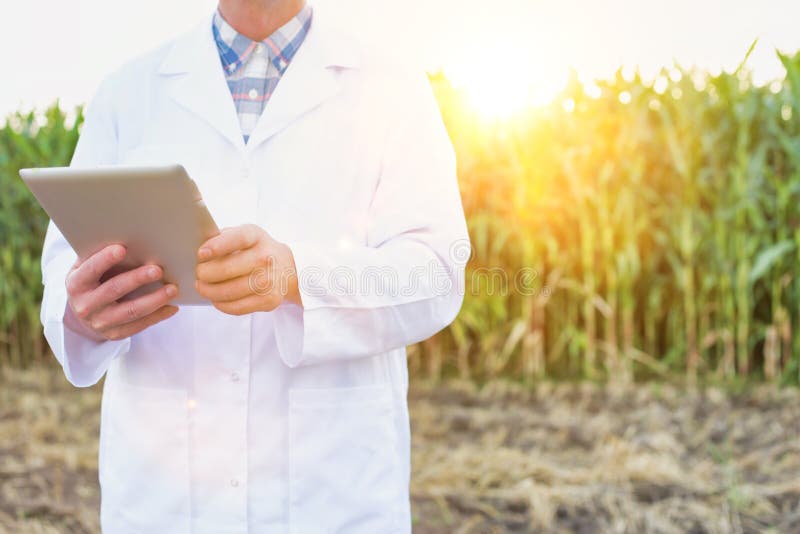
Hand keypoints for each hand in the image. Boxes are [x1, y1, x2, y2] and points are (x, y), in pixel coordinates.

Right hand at [64, 244, 178, 341]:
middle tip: (158, 269)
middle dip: (137, 279)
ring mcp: (100, 322)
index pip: (90, 270)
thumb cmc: (92, 281)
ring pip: (131, 311)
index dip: (105, 259)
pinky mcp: (115, 334)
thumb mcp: (87, 269)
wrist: (83, 314)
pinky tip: (173, 306)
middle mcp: (85, 305)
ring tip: (173, 289)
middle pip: (114, 290)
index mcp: (76, 284)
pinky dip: (158, 315)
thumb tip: (129, 239)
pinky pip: (140, 325)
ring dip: (155, 299)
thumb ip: (100, 257)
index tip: (122, 248)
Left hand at [195, 224, 298, 314]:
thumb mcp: (244, 235)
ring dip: (210, 291)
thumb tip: (197, 251)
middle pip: (228, 269)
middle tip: (198, 274)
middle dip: (205, 274)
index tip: (200, 254)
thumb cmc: (256, 249)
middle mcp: (266, 257)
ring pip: (230, 291)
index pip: (238, 239)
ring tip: (202, 287)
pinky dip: (222, 304)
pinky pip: (237, 307)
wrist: (287, 267)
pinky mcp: (269, 300)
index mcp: (256, 236)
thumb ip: (222, 238)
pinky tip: (216, 299)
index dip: (218, 246)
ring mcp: (269, 280)